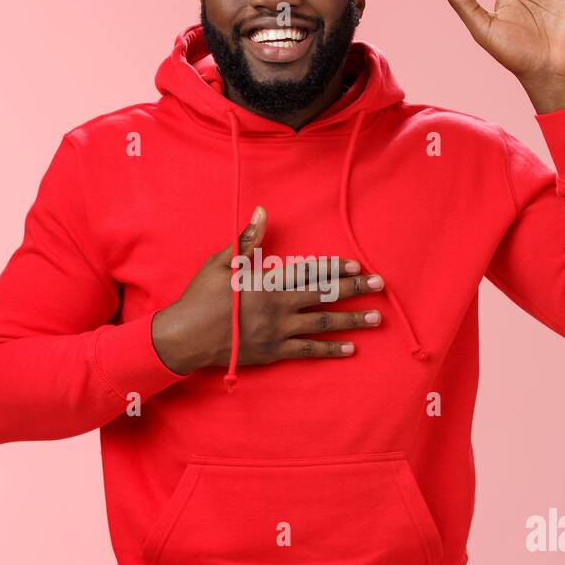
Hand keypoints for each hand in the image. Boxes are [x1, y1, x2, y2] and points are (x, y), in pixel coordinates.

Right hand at [151, 205, 385, 373]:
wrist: (185, 337)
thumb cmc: (200, 297)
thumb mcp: (220, 263)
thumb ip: (246, 240)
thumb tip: (261, 212)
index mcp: (267, 282)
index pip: (309, 271)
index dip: (335, 267)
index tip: (357, 265)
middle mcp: (279, 307)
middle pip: (324, 295)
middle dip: (354, 289)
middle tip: (379, 286)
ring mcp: (278, 332)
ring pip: (323, 324)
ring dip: (352, 320)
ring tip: (376, 318)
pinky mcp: (274, 352)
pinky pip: (309, 351)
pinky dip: (331, 349)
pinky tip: (351, 348)